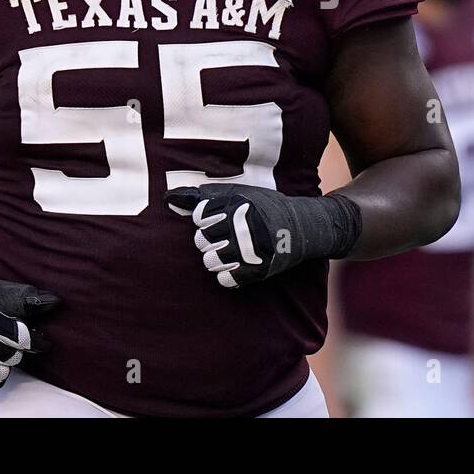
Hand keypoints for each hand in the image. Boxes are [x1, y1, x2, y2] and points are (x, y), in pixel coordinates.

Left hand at [166, 184, 360, 288]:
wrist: (304, 226)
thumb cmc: (266, 207)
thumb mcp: (239, 193)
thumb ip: (204, 196)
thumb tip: (168, 197)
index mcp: (237, 204)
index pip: (200, 217)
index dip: (206, 220)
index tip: (220, 220)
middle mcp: (242, 226)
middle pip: (201, 240)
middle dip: (210, 240)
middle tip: (227, 237)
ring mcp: (250, 249)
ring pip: (210, 261)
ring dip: (216, 258)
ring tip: (231, 251)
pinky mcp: (257, 270)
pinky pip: (225, 280)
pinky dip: (228, 276)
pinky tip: (238, 265)